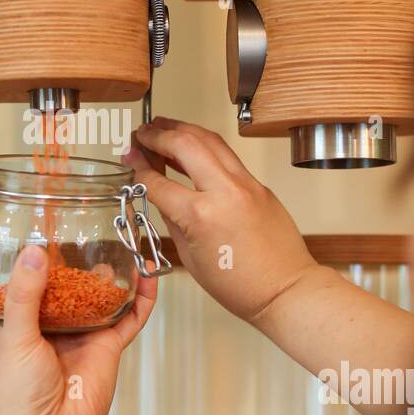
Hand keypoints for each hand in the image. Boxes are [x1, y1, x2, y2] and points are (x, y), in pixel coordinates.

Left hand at [0, 245, 156, 414]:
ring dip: (107, 273)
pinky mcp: (107, 345)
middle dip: (68, 261)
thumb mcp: (13, 339)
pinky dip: (140, 298)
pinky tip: (148, 275)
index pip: (9, 288)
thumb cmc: (20, 397)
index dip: (13, 263)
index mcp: (12, 325)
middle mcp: (47, 326)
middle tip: (76, 227)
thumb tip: (33, 254)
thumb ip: (24, 296)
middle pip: (59, 285)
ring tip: (116, 242)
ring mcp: (80, 334)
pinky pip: (128, 317)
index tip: (19, 233)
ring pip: (97, 296)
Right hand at [129, 117, 317, 327]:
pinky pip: (227, 155)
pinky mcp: (258, 184)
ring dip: (183, 129)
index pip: (159, 182)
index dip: (138, 167)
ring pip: (210, 140)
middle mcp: (225, 191)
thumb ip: (172, 217)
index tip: (129, 158)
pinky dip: (205, 145)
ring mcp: (246, 184)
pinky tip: (191, 146)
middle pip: (185, 144)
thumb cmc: (240, 285)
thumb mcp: (190, 256)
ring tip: (163, 125)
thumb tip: (157, 191)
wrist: (284, 289)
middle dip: (159, 134)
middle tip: (142, 133)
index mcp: (202, 215)